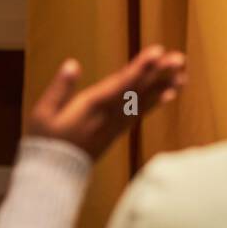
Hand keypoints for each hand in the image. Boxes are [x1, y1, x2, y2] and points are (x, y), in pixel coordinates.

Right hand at [26, 44, 186, 157]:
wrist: (53, 175)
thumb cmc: (45, 141)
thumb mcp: (43, 114)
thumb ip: (59, 89)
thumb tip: (72, 64)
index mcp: (92, 106)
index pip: (121, 84)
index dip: (141, 68)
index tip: (158, 52)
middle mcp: (109, 114)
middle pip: (138, 90)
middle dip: (159, 73)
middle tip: (180, 58)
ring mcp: (115, 124)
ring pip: (143, 101)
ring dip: (163, 85)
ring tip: (183, 73)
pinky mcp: (117, 131)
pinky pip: (140, 113)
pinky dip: (156, 102)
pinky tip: (170, 94)